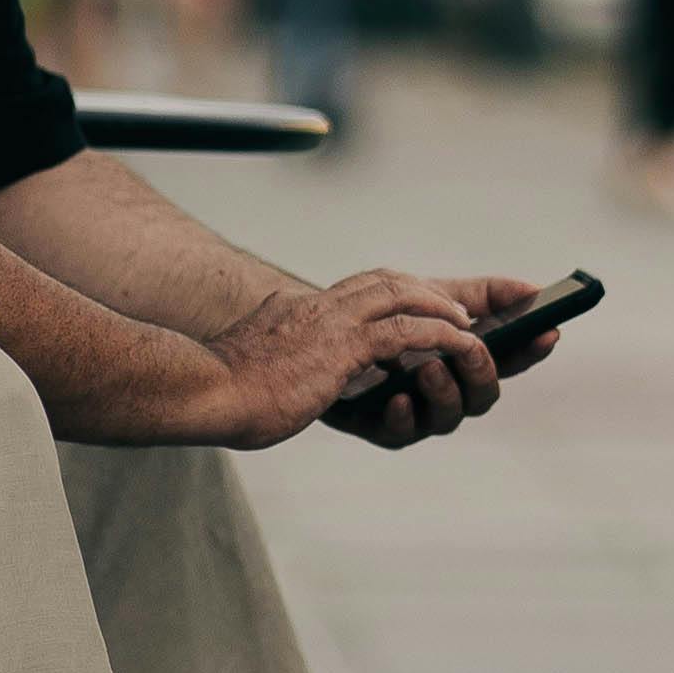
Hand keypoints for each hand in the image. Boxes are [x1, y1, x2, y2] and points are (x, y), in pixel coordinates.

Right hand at [185, 272, 499, 450]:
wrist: (206, 392)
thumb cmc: (219, 390)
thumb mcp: (253, 364)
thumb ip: (275, 355)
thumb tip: (281, 368)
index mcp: (299, 310)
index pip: (358, 288)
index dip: (395, 290)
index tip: (420, 300)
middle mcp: (318, 306)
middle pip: (387, 280)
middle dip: (429, 289)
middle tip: (461, 305)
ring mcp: (331, 322)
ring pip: (402, 295)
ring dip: (442, 307)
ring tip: (468, 325)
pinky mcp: (342, 346)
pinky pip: (404, 332)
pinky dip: (438, 335)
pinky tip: (459, 345)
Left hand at [327, 272, 551, 452]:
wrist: (323, 335)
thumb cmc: (385, 320)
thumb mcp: (431, 299)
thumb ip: (480, 296)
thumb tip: (531, 289)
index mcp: (464, 361)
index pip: (509, 359)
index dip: (531, 349)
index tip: (548, 332)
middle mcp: (447, 392)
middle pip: (483, 395)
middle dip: (482, 372)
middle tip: (472, 349)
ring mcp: (417, 412)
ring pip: (447, 417)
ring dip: (444, 391)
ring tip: (428, 368)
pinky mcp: (379, 425)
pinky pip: (399, 433)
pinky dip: (402, 416)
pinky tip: (396, 398)